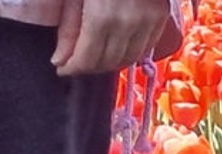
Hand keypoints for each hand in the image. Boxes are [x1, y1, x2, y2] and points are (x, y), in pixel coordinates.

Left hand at [52, 0, 169, 75]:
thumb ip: (68, 28)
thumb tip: (59, 61)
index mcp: (102, 18)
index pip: (86, 60)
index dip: (71, 69)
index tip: (61, 69)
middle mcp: (128, 24)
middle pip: (106, 63)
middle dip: (88, 68)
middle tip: (76, 63)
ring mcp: (149, 20)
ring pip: (128, 59)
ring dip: (108, 64)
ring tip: (94, 58)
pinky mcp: (162, 15)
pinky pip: (146, 47)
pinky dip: (130, 54)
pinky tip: (116, 49)